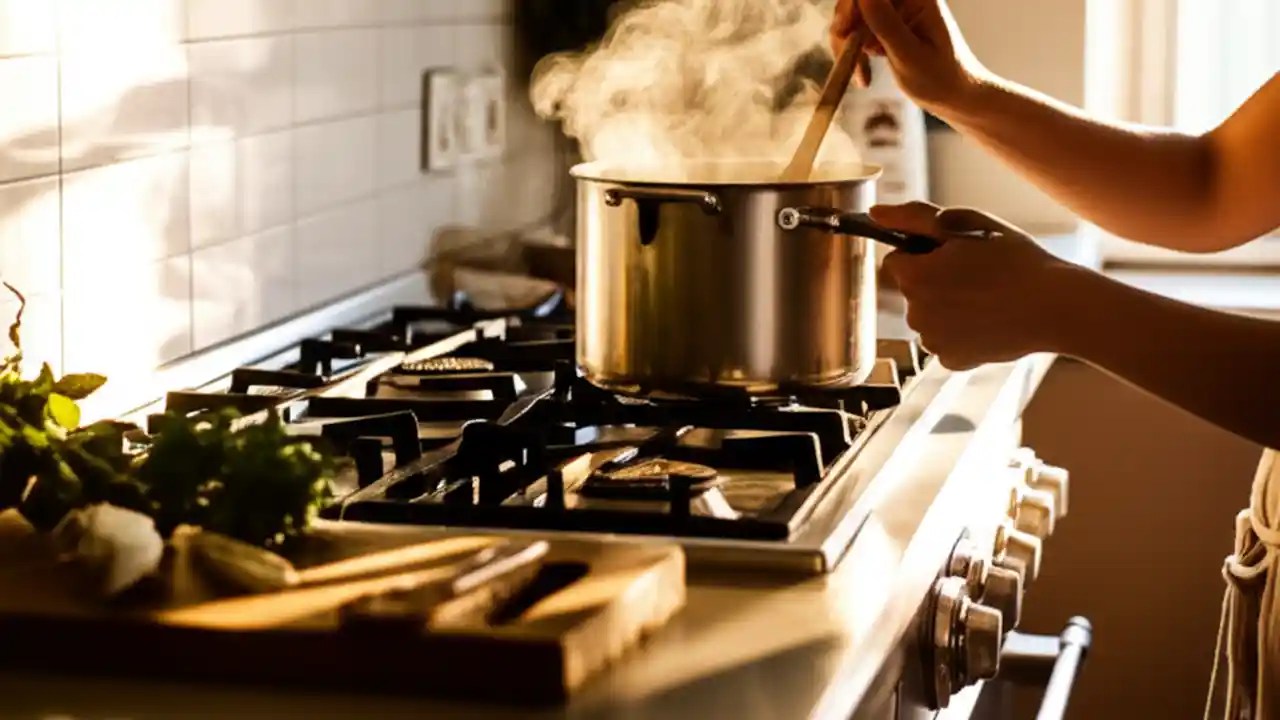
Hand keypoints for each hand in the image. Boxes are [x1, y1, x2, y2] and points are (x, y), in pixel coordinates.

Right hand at [831, 0, 987, 112]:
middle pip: (857, 1)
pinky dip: (855, 54)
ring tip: (861, 76)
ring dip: (847, 45)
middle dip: (845, 28)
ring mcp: (895, 11)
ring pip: (852, 17)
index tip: (843, 32)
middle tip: (845, 58)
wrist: (955, 97)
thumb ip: (884, 22)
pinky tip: (864, 77)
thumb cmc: (940, 79)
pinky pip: (858, 31)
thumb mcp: (909, 55)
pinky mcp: (887, 26)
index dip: (851, 5)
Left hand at [876, 202, 1073, 369]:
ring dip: (946, 307)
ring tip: (986, 298)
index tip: (955, 253)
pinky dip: (961, 333)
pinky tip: (988, 322)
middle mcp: (915, 313)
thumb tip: (875, 213)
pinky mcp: (952, 361)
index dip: (925, 253)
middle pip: (913, 290)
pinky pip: (946, 341)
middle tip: (977, 274)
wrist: (1056, 307)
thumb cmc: (1016, 260)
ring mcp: (932, 341)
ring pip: (929, 316)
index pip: (898, 260)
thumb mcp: (968, 224)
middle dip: (934, 280)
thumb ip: (914, 217)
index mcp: (914, 277)